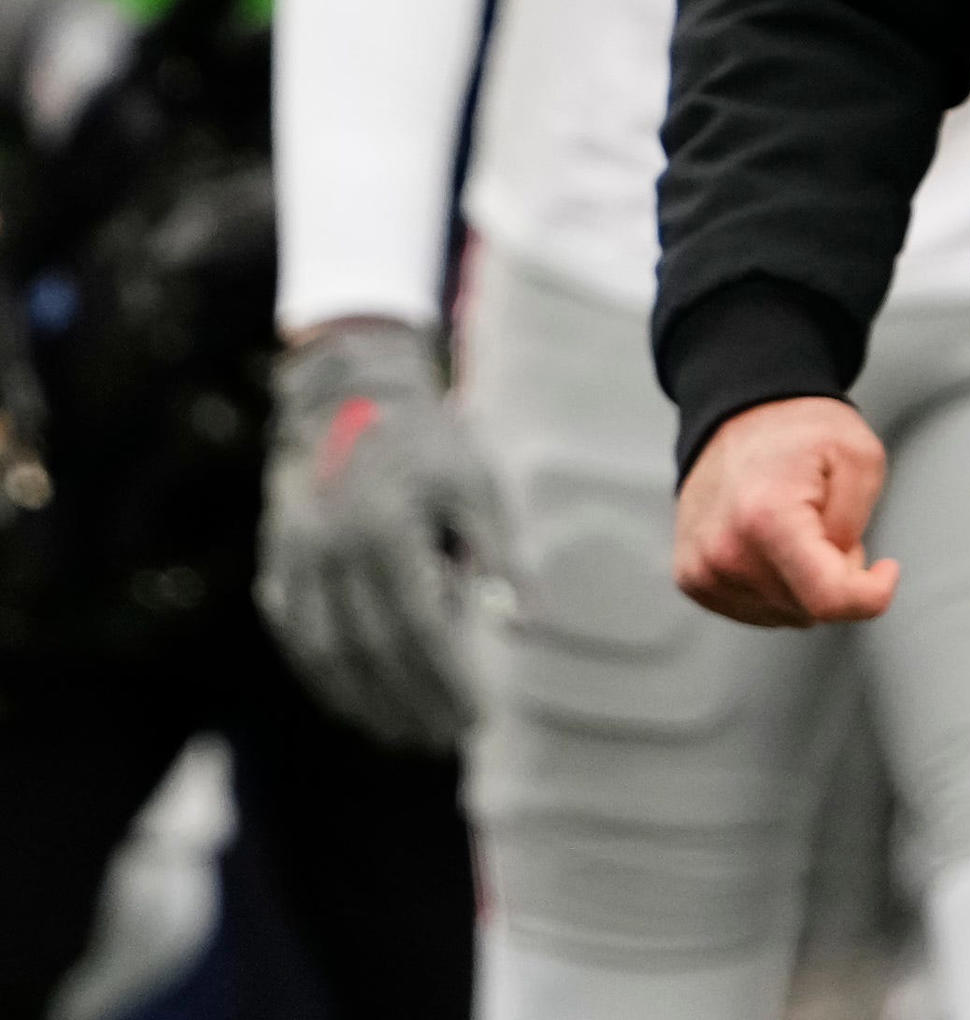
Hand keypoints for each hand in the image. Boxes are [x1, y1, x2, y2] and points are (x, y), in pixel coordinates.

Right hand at [257, 316, 505, 750]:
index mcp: (388, 532)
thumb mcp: (480, 487)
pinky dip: (323, 674)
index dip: (446, 682)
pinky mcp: (278, 561)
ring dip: (363, 702)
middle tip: (444, 741)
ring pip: (324, 653)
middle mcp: (333, 552)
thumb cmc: (432, 444)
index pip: (419, 631)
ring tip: (402, 734)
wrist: (350, 396)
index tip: (476, 719)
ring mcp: (297, 559)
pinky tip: (354, 699)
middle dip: (409, 704)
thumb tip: (524, 628)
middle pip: (370, 653)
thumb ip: (500, 558)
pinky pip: (296, 633)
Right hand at [671, 397, 898, 627]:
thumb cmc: (799, 431)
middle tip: (829, 524)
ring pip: (785, 615)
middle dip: (836, 576)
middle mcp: (724, 554)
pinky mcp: (692, 580)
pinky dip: (778, 586)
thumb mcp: (860, 458)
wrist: (739, 412)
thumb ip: (855, 524)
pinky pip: (756, 610)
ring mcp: (703, 571)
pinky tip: (774, 544)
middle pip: (809, 609)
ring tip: (798, 527)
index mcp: (766, 520)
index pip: (827, 600)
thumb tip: (840, 571)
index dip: (871, 595)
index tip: (885, 570)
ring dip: (805, 583)